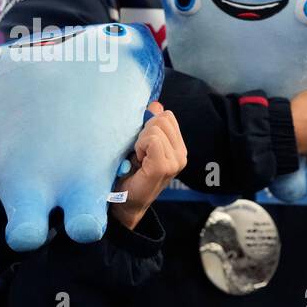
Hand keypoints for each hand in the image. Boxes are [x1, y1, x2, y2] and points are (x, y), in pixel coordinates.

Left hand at [111, 102, 187, 230]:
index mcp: (179, 147)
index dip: (149, 125)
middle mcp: (182, 155)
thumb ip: (151, 125)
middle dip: (145, 131)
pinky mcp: (164, 167)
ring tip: (138, 158)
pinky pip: (152, 140)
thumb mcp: (142, 144)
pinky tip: (138, 161)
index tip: (142, 144)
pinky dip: (140, 147)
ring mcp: (175, 162)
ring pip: (156, 129)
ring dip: (141, 141)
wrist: (124, 202)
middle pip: (162, 119)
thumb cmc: (131, 173)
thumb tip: (156, 104)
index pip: (167, 116)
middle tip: (139, 152)